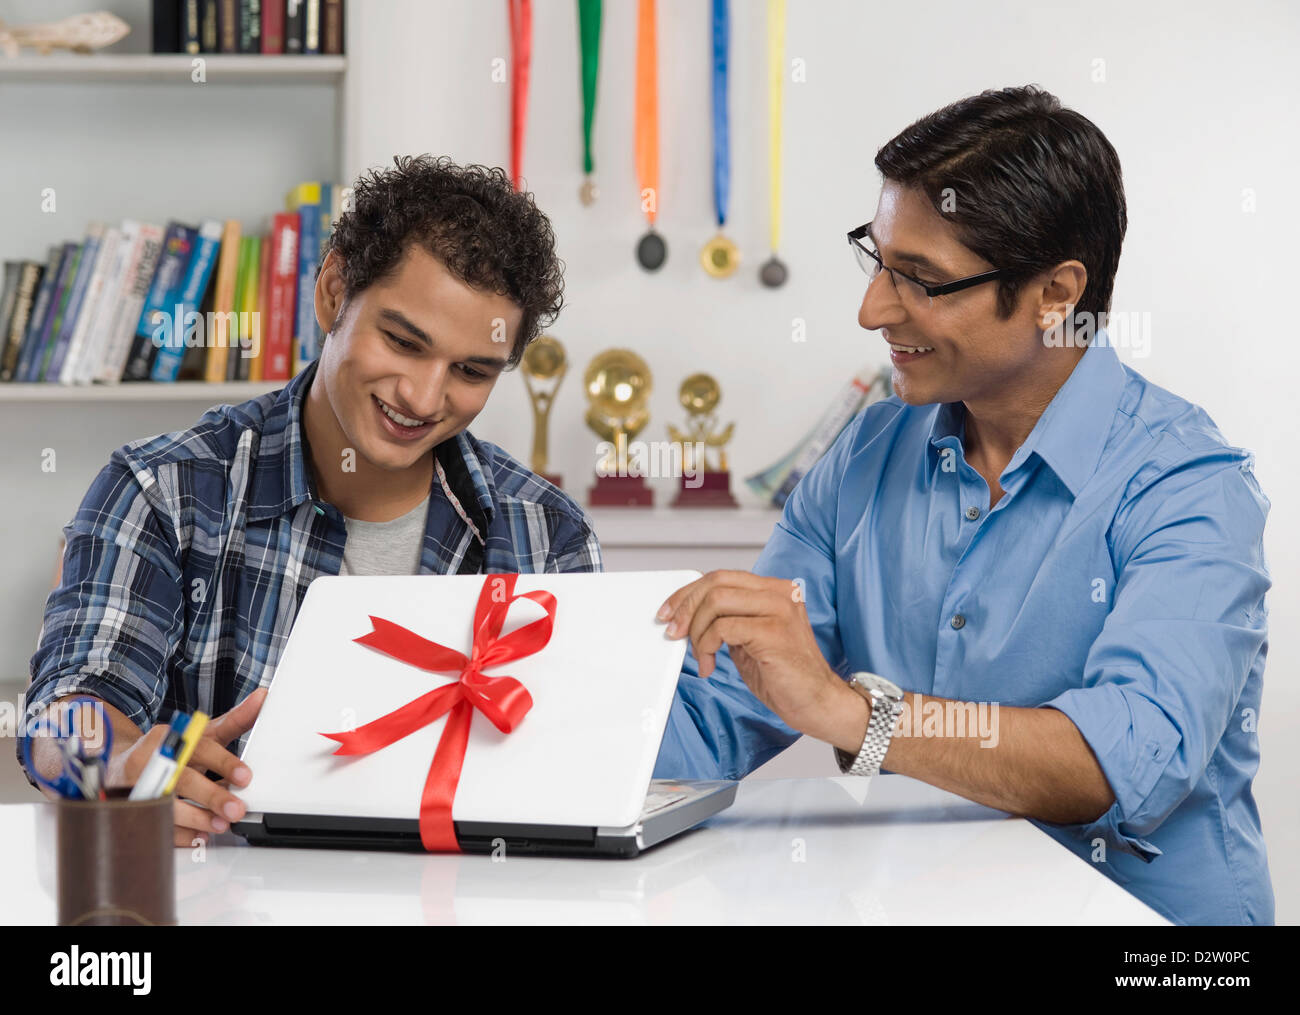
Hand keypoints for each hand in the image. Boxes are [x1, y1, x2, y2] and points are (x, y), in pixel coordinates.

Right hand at [108, 688, 267, 846]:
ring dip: (196, 818)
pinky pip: (156, 825)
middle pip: (183, 780)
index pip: (200, 748)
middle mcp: (153, 761)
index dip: (223, 762)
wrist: (121, 766)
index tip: (245, 777)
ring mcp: (138, 787)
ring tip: (221, 825)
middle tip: (236, 809)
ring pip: (168, 806)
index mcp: (172, 739)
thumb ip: (234, 720)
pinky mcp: (131, 810)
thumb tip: (263, 698)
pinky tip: (199, 835)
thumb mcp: (201, 734)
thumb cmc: (171, 750)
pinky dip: (179, 834)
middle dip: (212, 796)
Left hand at [657, 570, 861, 744]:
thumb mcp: (749, 639)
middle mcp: (779, 593)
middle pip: (716, 583)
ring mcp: (779, 609)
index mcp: (774, 590)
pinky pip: (723, 628)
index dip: (688, 593)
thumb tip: (688, 616)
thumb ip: (727, 620)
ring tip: (700, 656)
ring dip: (697, 631)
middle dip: (686, 608)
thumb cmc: (784, 675)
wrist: (817, 702)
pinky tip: (710, 666)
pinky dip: (707, 647)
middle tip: (674, 633)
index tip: (669, 612)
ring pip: (716, 602)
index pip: (720, 577)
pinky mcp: (774, 631)